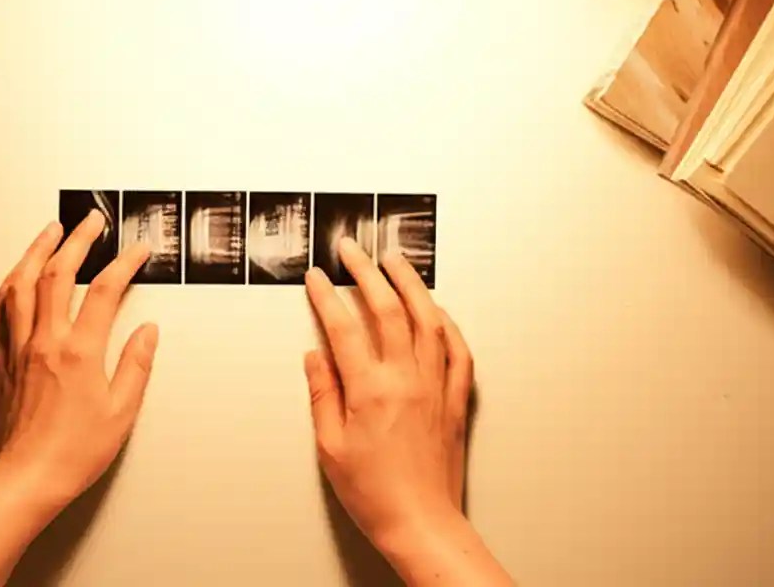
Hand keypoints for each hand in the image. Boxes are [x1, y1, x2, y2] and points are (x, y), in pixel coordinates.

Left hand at [0, 212, 158, 505]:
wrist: (28, 477)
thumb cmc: (74, 451)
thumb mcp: (122, 411)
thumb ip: (136, 365)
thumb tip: (147, 332)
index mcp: (79, 351)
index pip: (105, 291)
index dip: (124, 263)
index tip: (137, 249)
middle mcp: (45, 341)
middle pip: (58, 273)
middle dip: (77, 239)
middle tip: (91, 220)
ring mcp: (19, 347)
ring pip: (22, 283)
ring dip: (37, 251)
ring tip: (50, 231)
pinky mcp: (4, 360)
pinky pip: (1, 309)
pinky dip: (11, 283)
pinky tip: (17, 276)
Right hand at [302, 237, 473, 552]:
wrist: (420, 522)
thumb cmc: (375, 493)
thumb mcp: (331, 446)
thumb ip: (323, 394)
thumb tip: (316, 356)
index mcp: (370, 390)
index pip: (344, 327)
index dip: (328, 297)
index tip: (317, 278)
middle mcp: (407, 379)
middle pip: (388, 310)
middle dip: (367, 273)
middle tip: (353, 250)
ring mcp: (435, 385)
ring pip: (428, 319)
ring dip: (411, 284)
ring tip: (396, 262)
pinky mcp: (455, 399)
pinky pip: (457, 349)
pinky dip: (447, 323)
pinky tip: (436, 311)